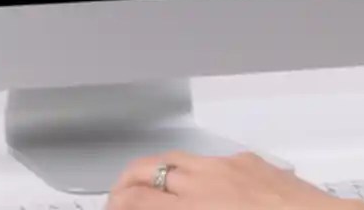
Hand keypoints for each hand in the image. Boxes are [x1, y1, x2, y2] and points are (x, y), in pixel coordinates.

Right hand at [107, 151, 363, 209]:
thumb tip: (159, 208)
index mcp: (197, 207)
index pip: (137, 199)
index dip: (116, 203)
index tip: (114, 209)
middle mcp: (206, 182)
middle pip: (146, 172)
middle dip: (124, 184)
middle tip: (118, 199)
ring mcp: (227, 167)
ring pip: (174, 159)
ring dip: (153, 173)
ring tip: (148, 188)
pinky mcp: (249, 161)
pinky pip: (208, 159)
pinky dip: (191, 169)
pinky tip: (195, 184)